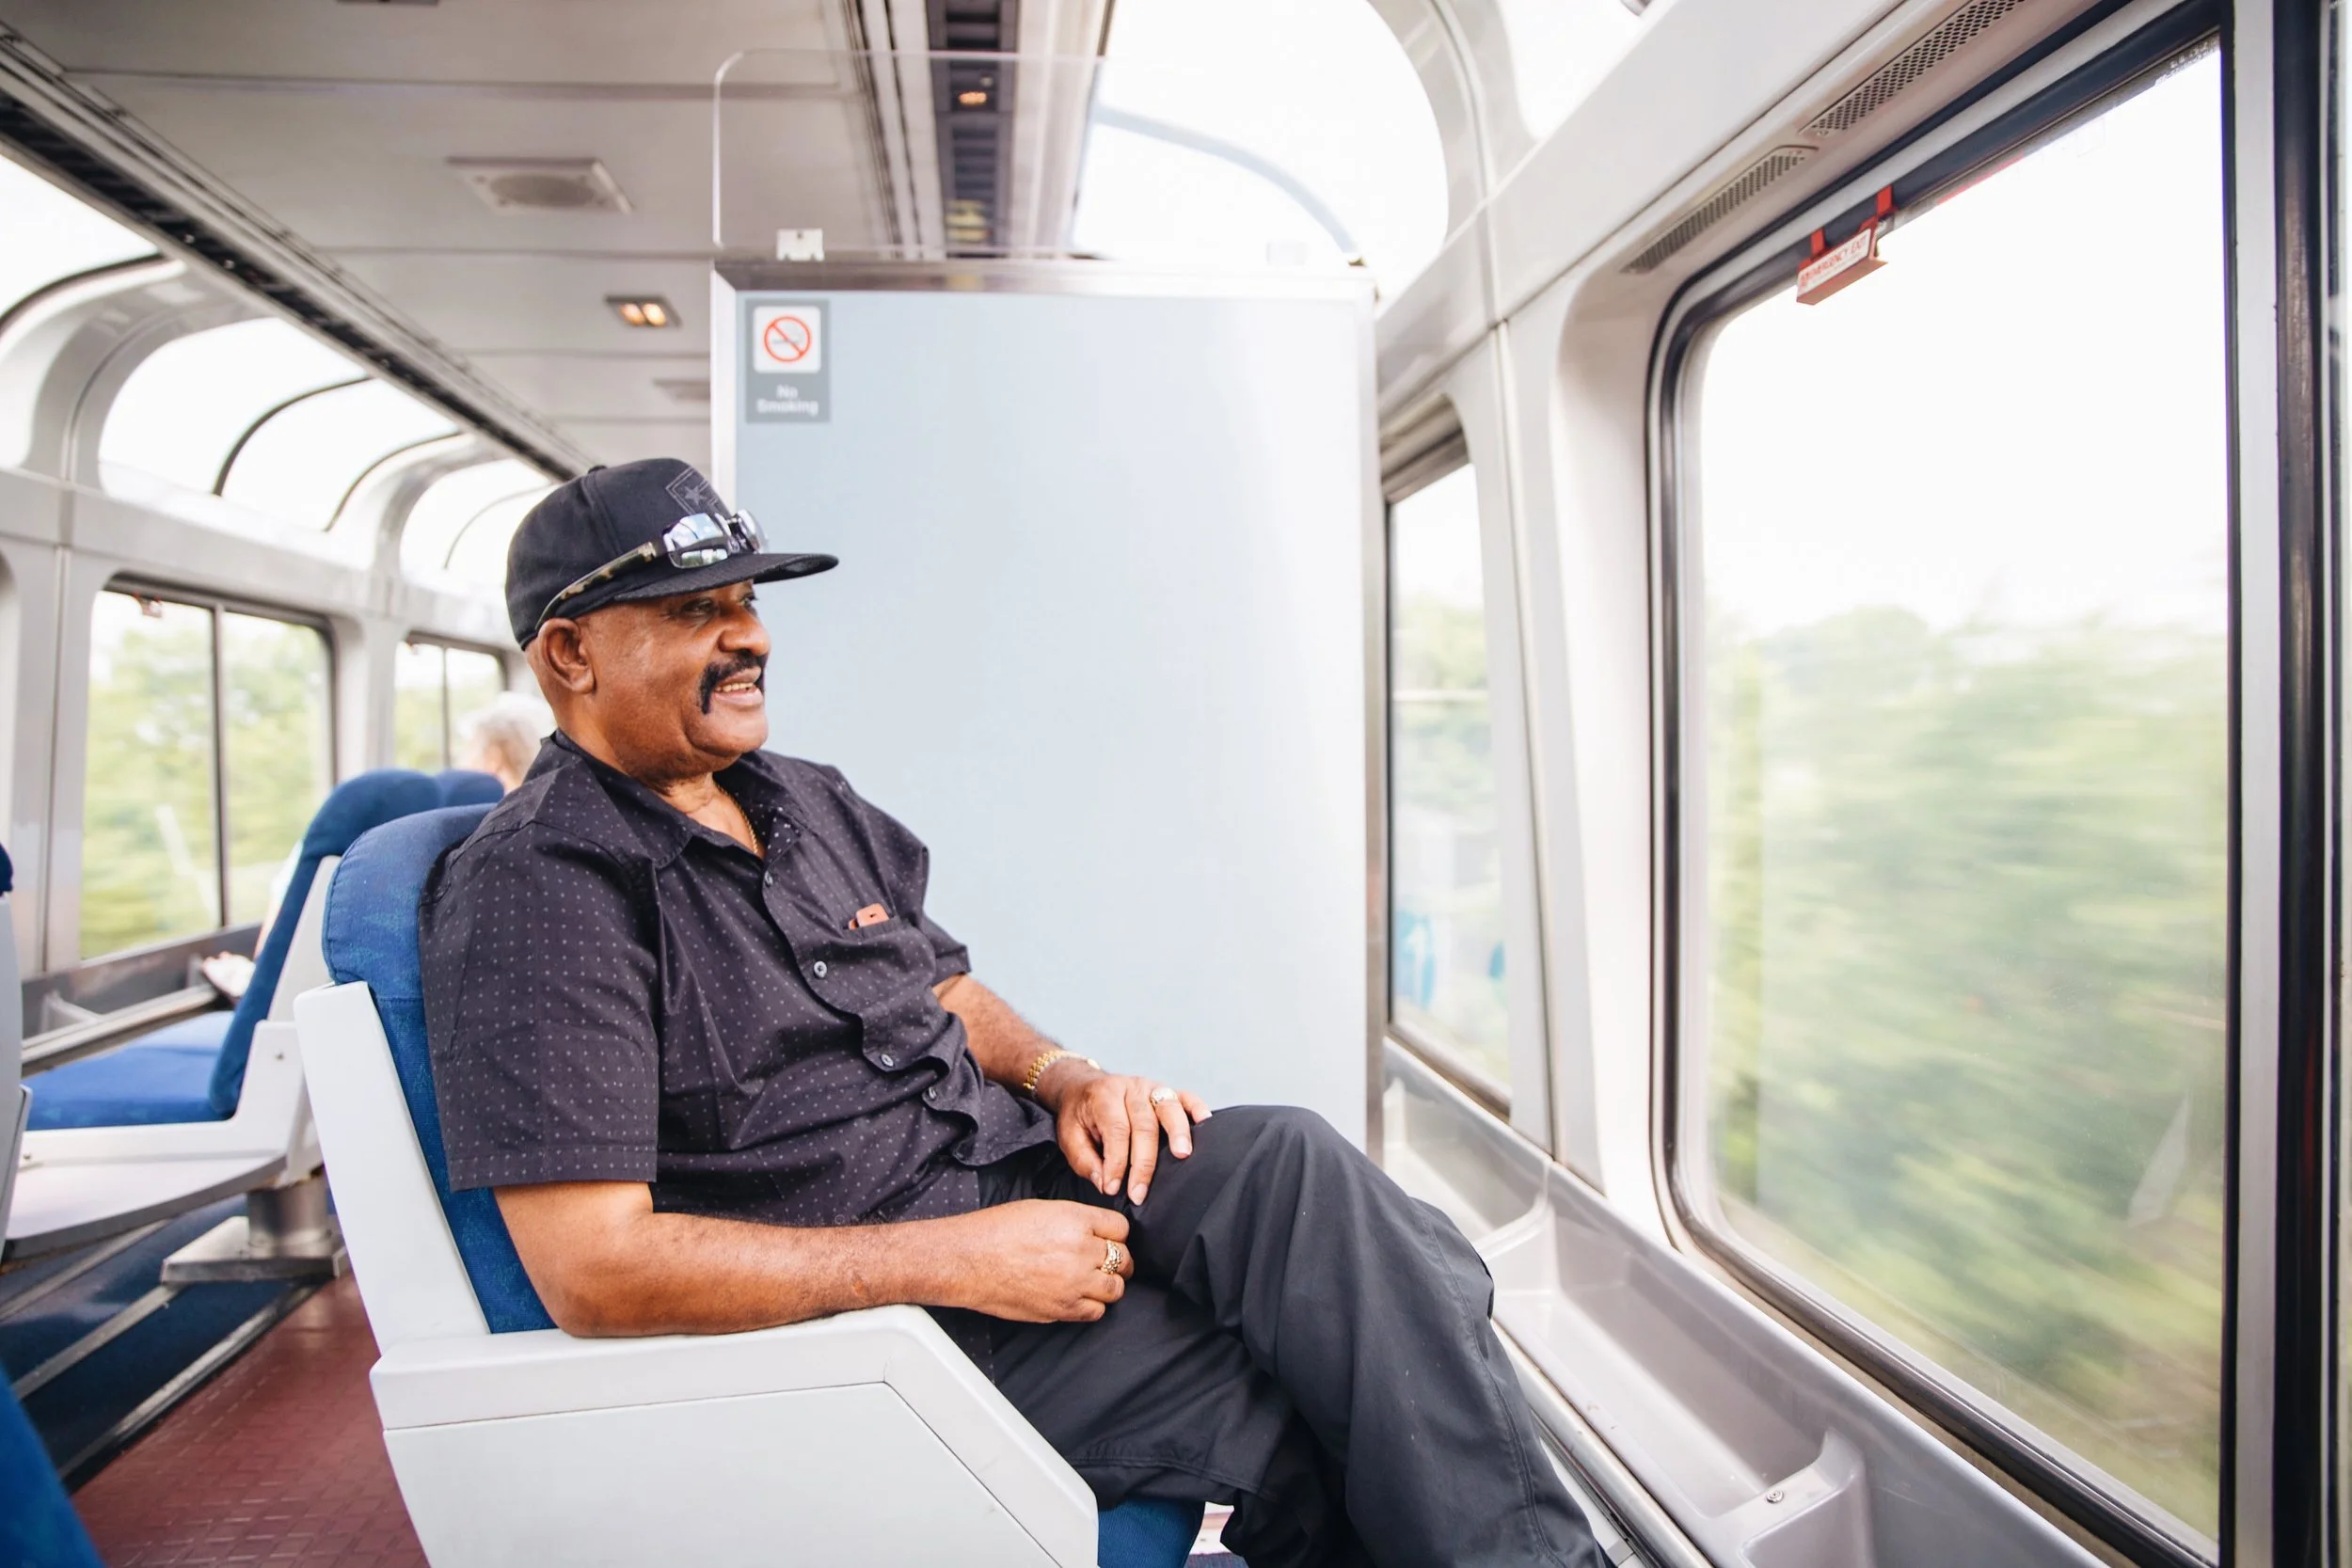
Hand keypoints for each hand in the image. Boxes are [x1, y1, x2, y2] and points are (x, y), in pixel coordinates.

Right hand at [941, 1200, 1133, 1321]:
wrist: (969, 1260)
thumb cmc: (997, 1231)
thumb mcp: (1043, 1209)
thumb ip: (1076, 1221)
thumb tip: (1096, 1233)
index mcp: (1076, 1220)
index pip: (1121, 1228)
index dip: (1115, 1234)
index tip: (1110, 1238)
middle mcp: (1081, 1251)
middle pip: (1123, 1258)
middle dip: (1118, 1259)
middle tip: (1107, 1261)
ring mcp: (1075, 1283)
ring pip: (1115, 1288)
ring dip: (1108, 1284)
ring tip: (1094, 1280)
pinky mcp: (1063, 1308)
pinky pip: (1097, 1311)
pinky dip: (1092, 1305)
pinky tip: (1079, 1296)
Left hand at [1037, 1062, 1211, 1204]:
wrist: (1084, 1087)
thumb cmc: (1079, 1116)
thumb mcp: (1068, 1137)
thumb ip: (1084, 1161)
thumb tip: (1106, 1184)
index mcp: (1103, 1096)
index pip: (1115, 1131)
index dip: (1116, 1163)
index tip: (1113, 1189)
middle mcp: (1130, 1088)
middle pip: (1144, 1124)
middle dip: (1144, 1163)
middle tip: (1140, 1193)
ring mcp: (1151, 1087)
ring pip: (1168, 1107)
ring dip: (1178, 1133)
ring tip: (1183, 1156)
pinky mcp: (1166, 1091)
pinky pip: (1187, 1096)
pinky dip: (1197, 1109)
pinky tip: (1205, 1123)